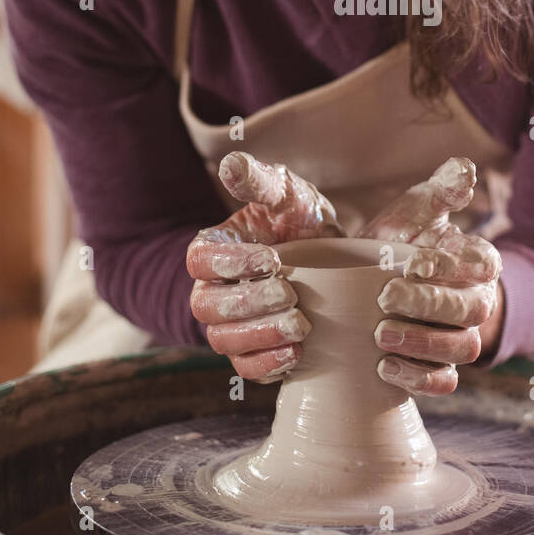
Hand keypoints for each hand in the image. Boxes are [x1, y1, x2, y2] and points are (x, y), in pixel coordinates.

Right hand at [187, 151, 343, 382]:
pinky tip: (297, 353)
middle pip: (207, 307)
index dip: (230, 263)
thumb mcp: (287, 194)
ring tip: (301, 325)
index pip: (199, 261)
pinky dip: (268, 365)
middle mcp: (211, 291)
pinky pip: (246, 369)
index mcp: (212, 250)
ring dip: (261, 335)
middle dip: (249, 303)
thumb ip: (260, 180)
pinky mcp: (252, 354)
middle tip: (291, 294)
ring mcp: (229, 326)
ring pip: (224, 342)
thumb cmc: (301, 220)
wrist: (334, 259)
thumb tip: (231, 164)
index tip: (272, 259)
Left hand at [361, 156, 503, 396]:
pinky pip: (443, 383)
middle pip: (470, 310)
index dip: (450, 265)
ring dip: (421, 343)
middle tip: (385, 297)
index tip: (412, 262)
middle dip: (428, 305)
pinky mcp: (440, 369)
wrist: (367, 284)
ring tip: (380, 334)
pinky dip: (417, 378)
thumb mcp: (413, 212)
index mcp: (478, 260)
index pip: (481, 264)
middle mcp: (478, 301)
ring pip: (462, 349)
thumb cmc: (396, 242)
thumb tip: (465, 168)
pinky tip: (383, 366)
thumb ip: (439, 191)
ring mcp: (461, 338)